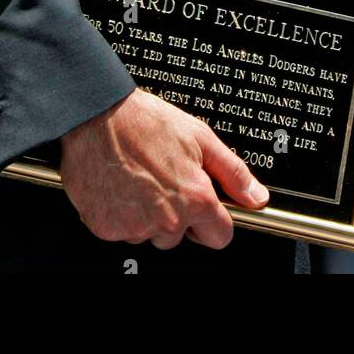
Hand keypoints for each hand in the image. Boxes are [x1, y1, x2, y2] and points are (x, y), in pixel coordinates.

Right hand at [60, 87, 269, 248]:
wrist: (96, 116)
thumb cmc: (145, 122)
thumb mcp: (200, 137)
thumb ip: (233, 172)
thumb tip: (256, 197)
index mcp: (194, 199)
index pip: (221, 237)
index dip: (216, 220)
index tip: (206, 207)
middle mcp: (166, 220)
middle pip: (181, 236)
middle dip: (177, 214)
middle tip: (164, 179)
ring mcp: (134, 227)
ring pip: (149, 234)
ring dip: (148, 215)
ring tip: (140, 178)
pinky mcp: (106, 228)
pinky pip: (121, 231)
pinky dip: (121, 214)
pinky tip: (121, 185)